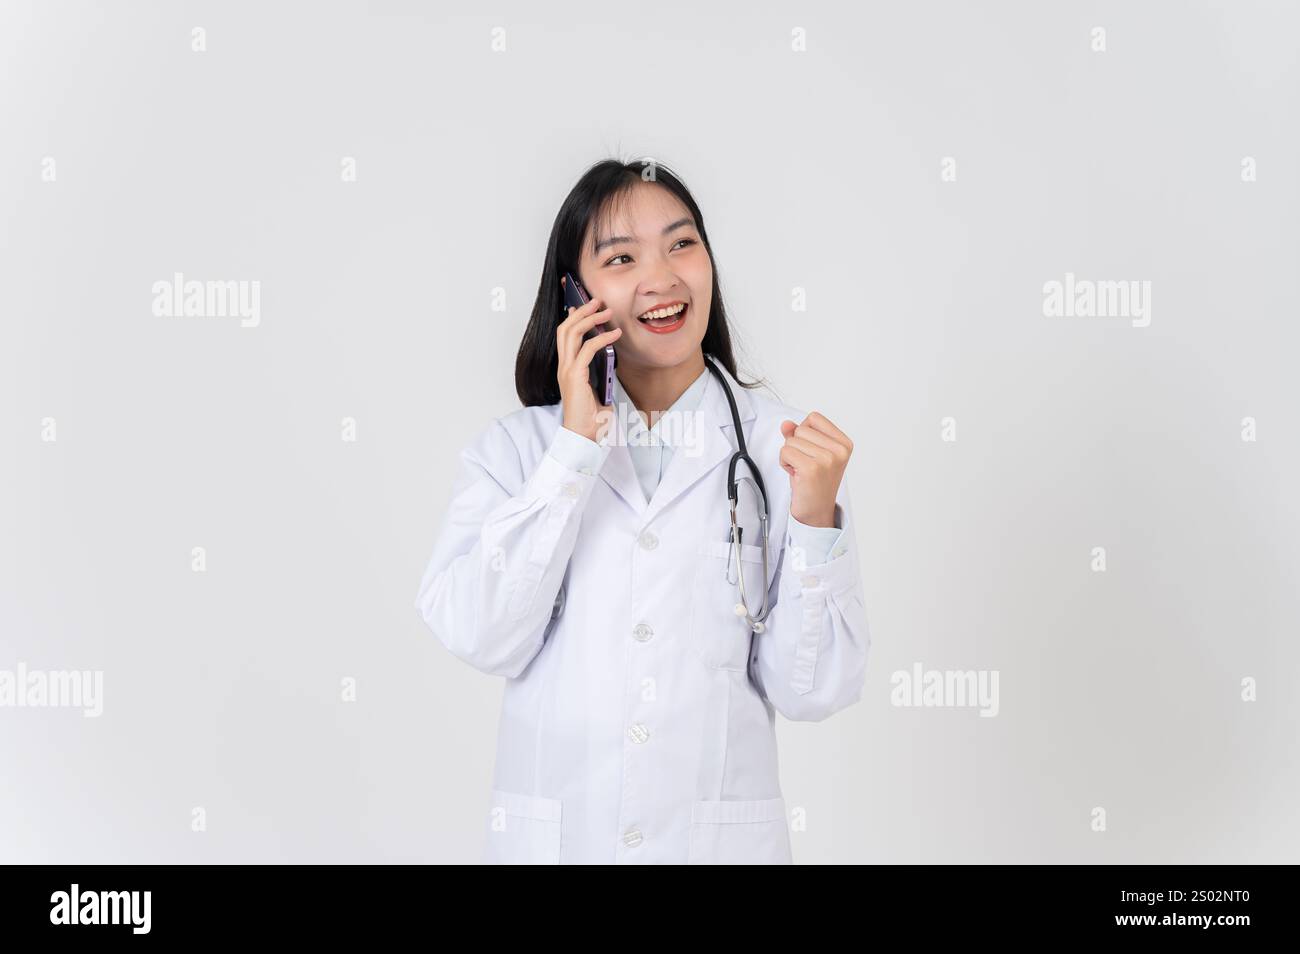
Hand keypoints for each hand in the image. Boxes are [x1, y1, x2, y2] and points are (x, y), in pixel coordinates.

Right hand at [557, 275, 621, 442]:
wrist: (584, 435)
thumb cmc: (591, 416)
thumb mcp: (597, 387)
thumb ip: (599, 370)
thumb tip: (610, 355)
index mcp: (566, 368)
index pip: (564, 336)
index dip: (572, 317)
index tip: (583, 304)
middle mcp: (563, 366)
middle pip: (565, 328)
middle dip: (581, 311)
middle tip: (597, 301)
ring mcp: (567, 371)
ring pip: (571, 334)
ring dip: (589, 319)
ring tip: (606, 311)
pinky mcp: (575, 376)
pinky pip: (587, 350)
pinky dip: (601, 339)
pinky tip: (614, 334)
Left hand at [778, 412, 852, 527]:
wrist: (816, 512)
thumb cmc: (814, 483)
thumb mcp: (810, 453)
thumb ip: (799, 435)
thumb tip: (786, 424)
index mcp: (844, 443)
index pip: (814, 418)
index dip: (804, 433)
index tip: (811, 452)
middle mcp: (839, 450)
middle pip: (801, 429)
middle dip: (796, 446)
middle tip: (805, 465)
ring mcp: (827, 459)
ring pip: (791, 440)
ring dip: (789, 455)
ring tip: (801, 470)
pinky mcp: (812, 469)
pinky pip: (785, 451)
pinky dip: (784, 462)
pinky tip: (795, 474)